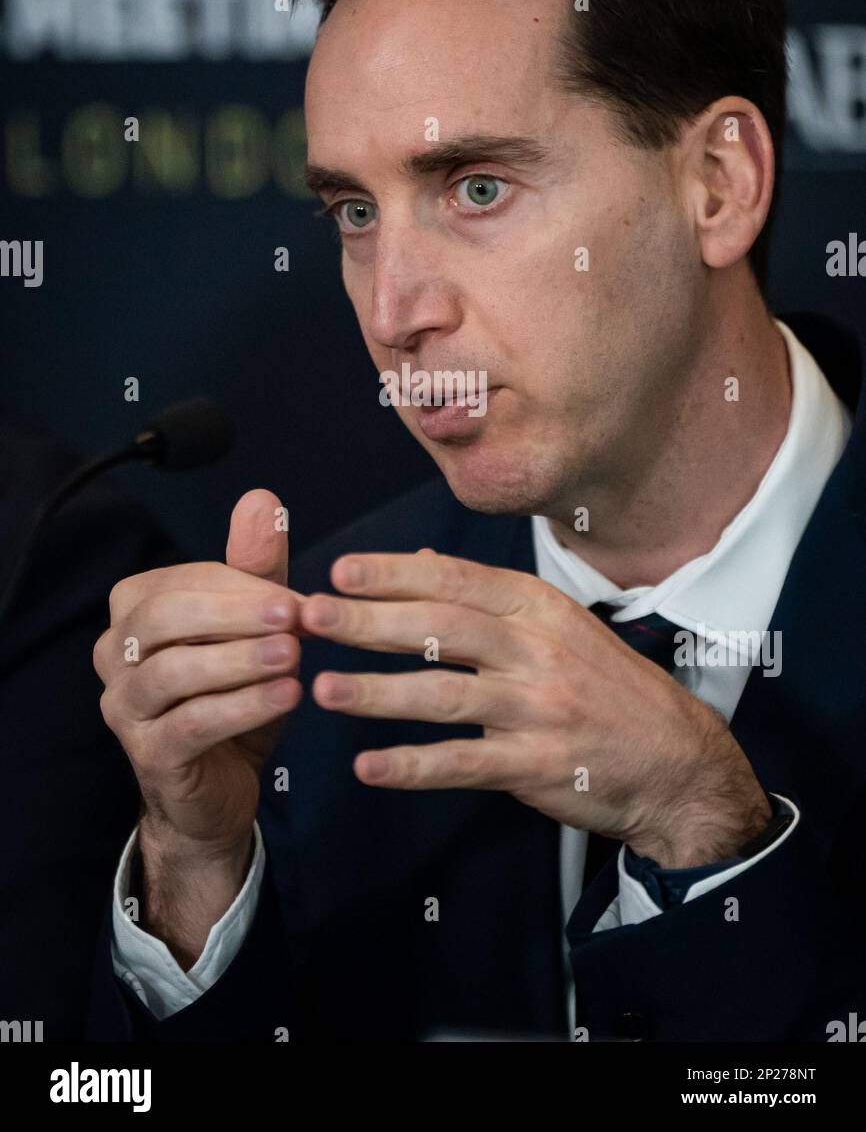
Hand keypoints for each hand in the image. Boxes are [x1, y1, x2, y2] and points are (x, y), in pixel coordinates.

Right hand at [94, 489, 304, 963]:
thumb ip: (256, 568)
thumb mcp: (254, 628)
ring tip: (295, 655)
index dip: (245, 584)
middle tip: (296, 614)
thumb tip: (262, 499)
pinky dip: (242, 706)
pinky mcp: (147, 753)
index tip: (302, 597)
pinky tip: (288, 696)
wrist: (220, 786)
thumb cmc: (236, 691)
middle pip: (166, 615)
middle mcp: (113, 651)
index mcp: (135, 608)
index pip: (185, 579)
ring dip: (239, 659)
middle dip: (235, 611)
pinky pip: (191, 723)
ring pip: (173, 671)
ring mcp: (123, 705)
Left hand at [301, 551, 771, 868]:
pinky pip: (462, 763)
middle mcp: (537, 650)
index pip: (456, 580)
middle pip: (440, 629)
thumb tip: (425, 562)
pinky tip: (368, 766)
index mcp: (539, 608)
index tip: (341, 570)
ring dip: (376, 692)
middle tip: (308, 616)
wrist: (677, 761)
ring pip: (442, 694)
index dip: (395, 573)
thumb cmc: (608, 687)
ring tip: (321, 688)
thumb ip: (492, 597)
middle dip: (368, 620)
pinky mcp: (536, 766)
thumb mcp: (561, 625)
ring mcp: (537, 709)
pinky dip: (412, 765)